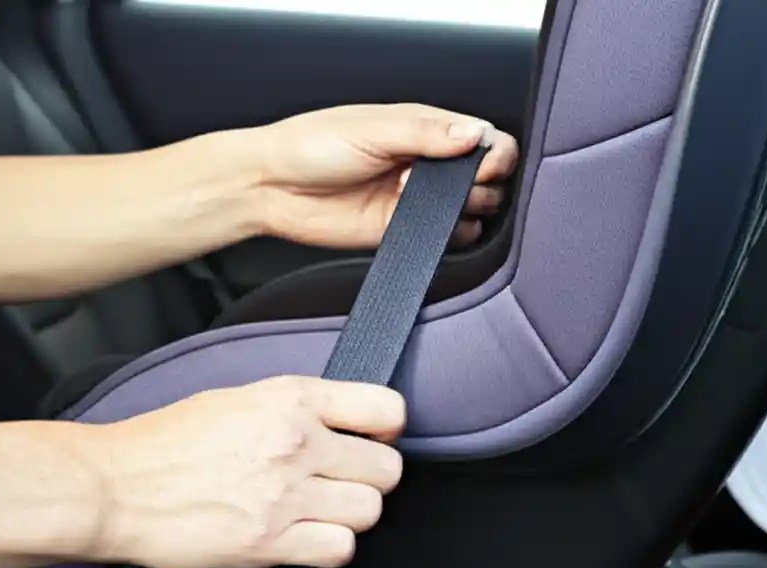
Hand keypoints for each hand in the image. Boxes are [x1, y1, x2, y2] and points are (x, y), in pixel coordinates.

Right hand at [93, 376, 404, 567]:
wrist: (113, 486)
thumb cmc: (163, 443)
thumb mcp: (236, 399)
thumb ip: (293, 408)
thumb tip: (338, 422)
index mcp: (290, 399)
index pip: (386, 408)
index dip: (387, 431)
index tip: (374, 441)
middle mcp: (295, 442)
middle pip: (386, 469)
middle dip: (371, 480)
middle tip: (344, 484)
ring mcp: (284, 494)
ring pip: (369, 511)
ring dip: (351, 516)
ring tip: (320, 513)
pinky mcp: (269, 541)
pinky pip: (339, 549)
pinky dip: (330, 549)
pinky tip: (306, 539)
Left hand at [256, 103, 519, 249]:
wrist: (272, 188)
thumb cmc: (311, 145)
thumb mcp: (371, 129)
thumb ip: (427, 132)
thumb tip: (476, 133)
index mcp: (426, 128)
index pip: (488, 138)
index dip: (494, 154)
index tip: (480, 163)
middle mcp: (429, 163)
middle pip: (491, 177)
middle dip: (481, 183)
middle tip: (446, 183)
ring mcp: (420, 199)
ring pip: (477, 209)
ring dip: (465, 208)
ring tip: (423, 200)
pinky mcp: (406, 231)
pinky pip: (449, 239)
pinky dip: (451, 237)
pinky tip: (424, 226)